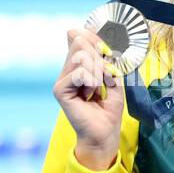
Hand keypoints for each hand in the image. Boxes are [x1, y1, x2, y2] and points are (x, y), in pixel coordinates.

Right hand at [53, 28, 124, 169]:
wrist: (104, 133)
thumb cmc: (108, 110)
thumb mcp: (113, 81)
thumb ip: (105, 61)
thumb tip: (97, 42)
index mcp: (78, 67)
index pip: (78, 39)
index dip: (92, 38)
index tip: (106, 49)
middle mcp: (67, 71)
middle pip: (81, 45)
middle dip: (100, 60)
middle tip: (105, 79)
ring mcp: (62, 80)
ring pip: (82, 57)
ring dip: (99, 73)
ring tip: (97, 89)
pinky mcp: (60, 89)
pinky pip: (79, 73)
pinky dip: (92, 82)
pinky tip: (90, 94)